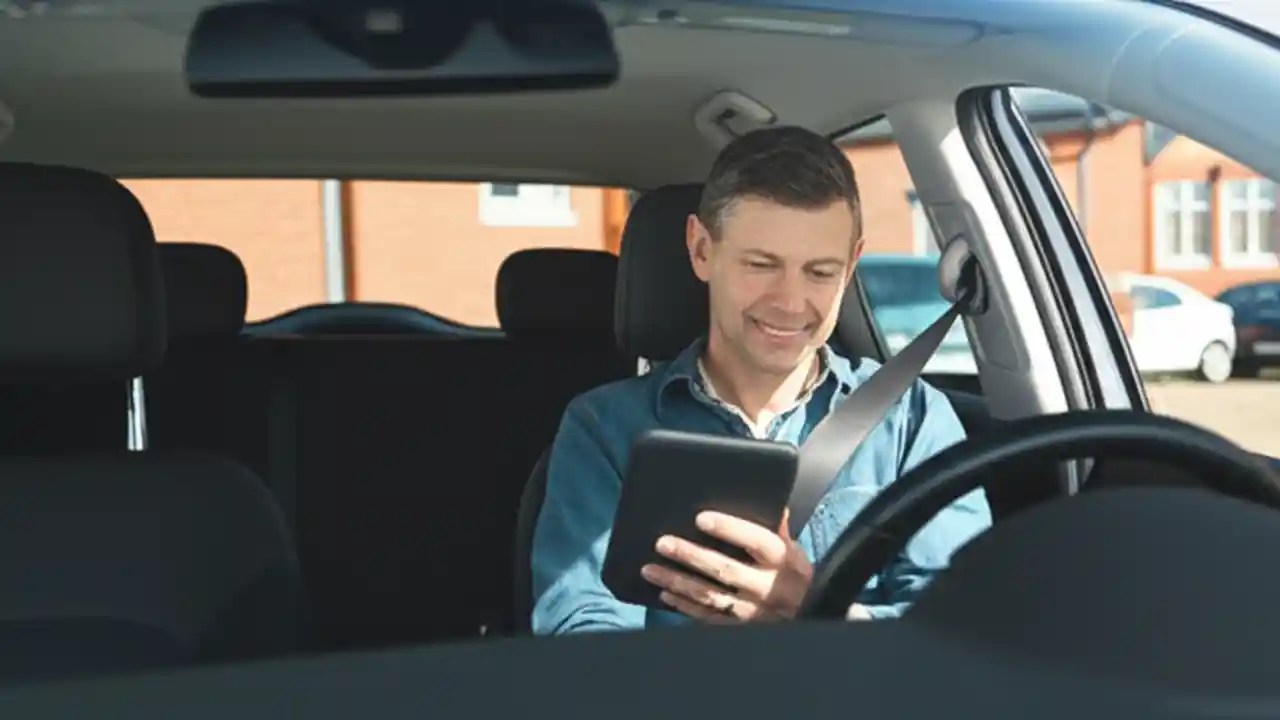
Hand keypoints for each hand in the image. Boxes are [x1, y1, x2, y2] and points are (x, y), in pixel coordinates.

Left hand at [640, 509, 812, 622]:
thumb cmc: (795, 577)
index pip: (755, 541)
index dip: (728, 529)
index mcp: (782, 560)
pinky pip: (708, 617)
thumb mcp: (794, 551)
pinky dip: (685, 606)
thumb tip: (771, 500)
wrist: (809, 617)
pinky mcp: (740, 628)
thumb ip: (777, 529)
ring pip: (710, 596)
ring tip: (650, 569)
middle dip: (691, 556)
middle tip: (662, 543)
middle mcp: (767, 586)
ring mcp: (752, 611)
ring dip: (677, 583)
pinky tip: (665, 594)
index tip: (700, 518)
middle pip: (725, 569)